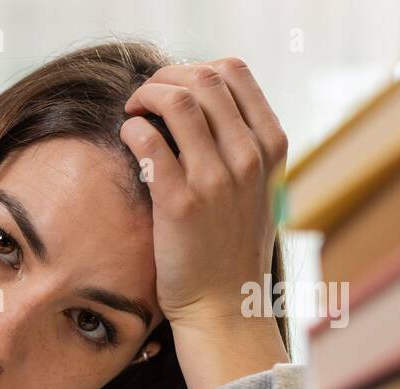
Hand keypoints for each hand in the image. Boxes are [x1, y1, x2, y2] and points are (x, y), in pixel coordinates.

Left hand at [118, 58, 290, 388]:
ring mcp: (218, 179)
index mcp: (271, 147)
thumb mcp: (256, 191)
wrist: (225, 309)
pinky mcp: (182, 203)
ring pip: (178, 102)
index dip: (193, 68)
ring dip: (145, 96)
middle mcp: (249, 157)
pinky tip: (128, 138)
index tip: (171, 87)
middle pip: (204, 79)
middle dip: (163, 78)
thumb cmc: (230, 251)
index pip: (234, 72)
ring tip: (132, 113)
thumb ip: (240, 148)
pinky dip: (133, 129)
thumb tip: (199, 108)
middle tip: (142, 98)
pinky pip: (151, 143)